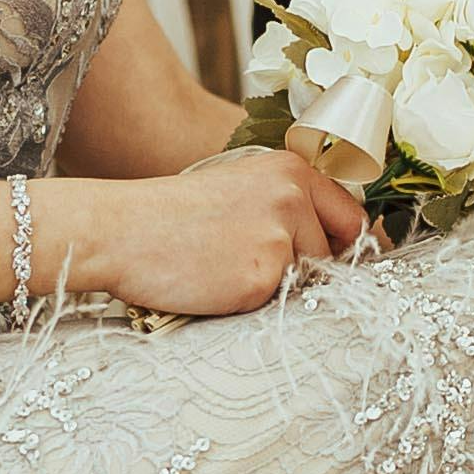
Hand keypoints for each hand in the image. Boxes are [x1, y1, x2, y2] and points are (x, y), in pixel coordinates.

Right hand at [67, 148, 366, 317]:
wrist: (121, 231)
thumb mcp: (241, 190)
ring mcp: (279, 236)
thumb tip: (341, 250)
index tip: (331, 263)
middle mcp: (293, 197)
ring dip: (277, 286)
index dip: (343, 247)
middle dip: (305, 270)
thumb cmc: (174, 217)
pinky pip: (277, 303)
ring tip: (227, 267)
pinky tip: (218, 282)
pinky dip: (252, 302)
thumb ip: (289, 208)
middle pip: (334, 256)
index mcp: (291, 170)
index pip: (352, 218)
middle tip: (249, 262)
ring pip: (307, 282)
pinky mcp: (262, 276)